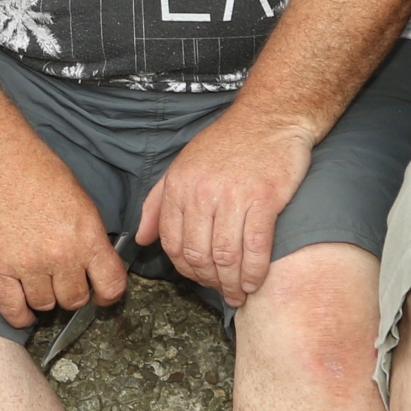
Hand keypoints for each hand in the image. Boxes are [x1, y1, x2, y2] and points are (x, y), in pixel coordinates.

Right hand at [0, 142, 126, 327]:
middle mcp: (61, 256)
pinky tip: (24, 309)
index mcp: (87, 235)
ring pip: (44, 305)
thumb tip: (95, 265)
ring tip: (41, 284)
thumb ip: (90, 237)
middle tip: (64, 282)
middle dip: (72, 293)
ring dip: (45, 298)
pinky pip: (12, 309)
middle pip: (74, 299)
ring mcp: (28, 265)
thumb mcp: (81, 200)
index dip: (107, 294)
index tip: (101, 294)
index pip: (110, 285)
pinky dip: (20, 315)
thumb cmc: (40, 172)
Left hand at [135, 109, 312, 307]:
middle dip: (209, 281)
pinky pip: (255, 248)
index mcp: (178, 185)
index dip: (185, 270)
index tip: (199, 278)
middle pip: (198, 255)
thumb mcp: (183, 165)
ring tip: (238, 292)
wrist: (269, 118)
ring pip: (226, 257)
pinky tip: (254, 282)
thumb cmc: (226, 143)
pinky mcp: (263, 199)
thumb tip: (141, 240)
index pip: (172, 243)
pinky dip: (253, 272)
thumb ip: (157, 203)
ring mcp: (233, 196)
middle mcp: (201, 192)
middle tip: (221, 290)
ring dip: (231, 283)